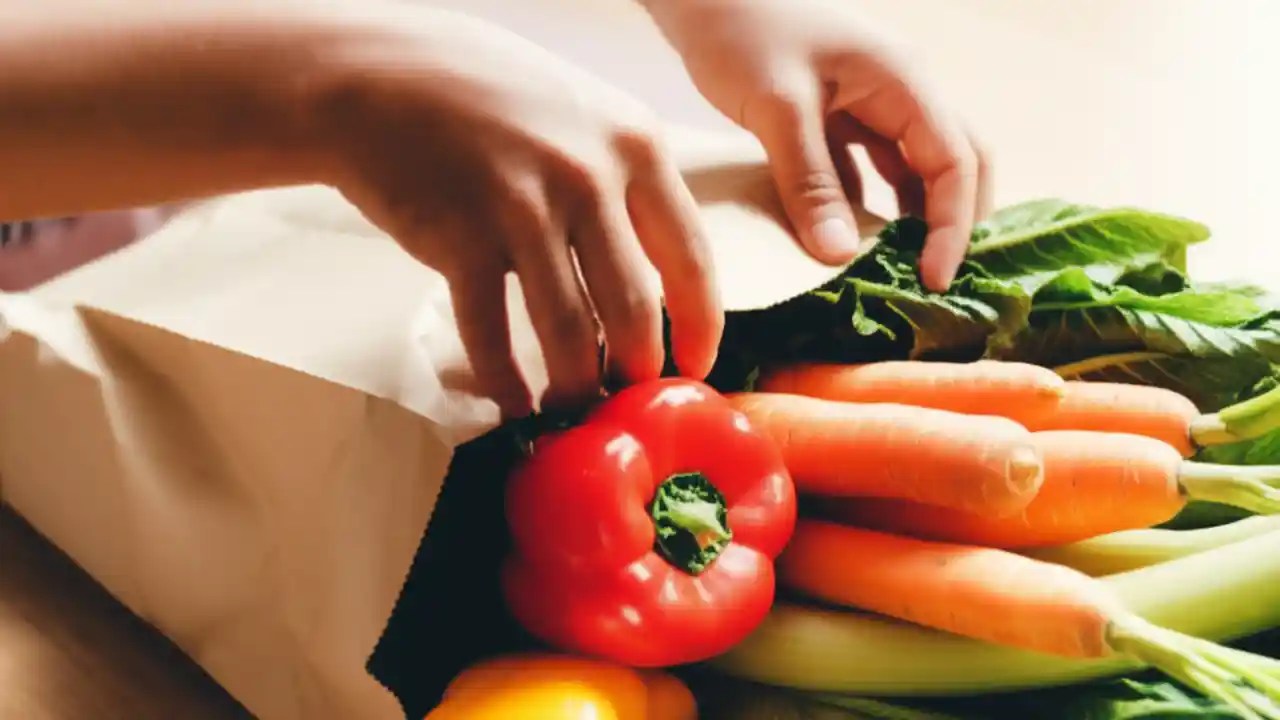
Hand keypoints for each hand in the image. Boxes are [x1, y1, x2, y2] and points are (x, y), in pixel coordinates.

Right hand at [319, 8, 722, 415]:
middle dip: (635, 370)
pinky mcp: (461, 238)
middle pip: (635, 308)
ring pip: (568, 331)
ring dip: (573, 385)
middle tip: (627, 398)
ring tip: (571, 408)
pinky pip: (493, 333)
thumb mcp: (585, 117)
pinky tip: (513, 403)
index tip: (695, 366)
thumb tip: (660, 278)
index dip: (700, 326)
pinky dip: (505, 383)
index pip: (691, 257)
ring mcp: (523, 208)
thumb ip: (627, 183)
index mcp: (636, 145)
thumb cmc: (490, 98)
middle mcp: (589, 177)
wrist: (382, 75)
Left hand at [644, 0, 991, 290]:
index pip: (957, 162)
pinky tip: (852, 243)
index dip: (954, 227)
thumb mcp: (778, 109)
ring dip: (915, 217)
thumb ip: (811, 183)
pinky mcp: (837, 113)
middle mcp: (901, 89)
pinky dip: (872, 205)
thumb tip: (841, 258)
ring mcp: (871, 100)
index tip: (933, 282)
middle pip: (957, 162)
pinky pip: (872, 166)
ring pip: (916, 167)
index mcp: (904, 81)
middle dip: (954, 223)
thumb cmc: (741, 28)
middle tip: (931, 284)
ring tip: (898, 274)